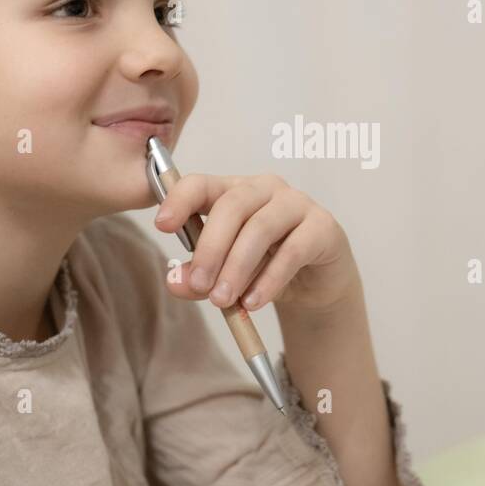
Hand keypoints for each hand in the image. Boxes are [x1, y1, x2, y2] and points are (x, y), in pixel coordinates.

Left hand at [153, 173, 359, 313]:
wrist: (315, 284)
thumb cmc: (264, 268)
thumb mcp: (225, 274)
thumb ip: (199, 276)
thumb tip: (175, 281)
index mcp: (234, 190)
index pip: (202, 183)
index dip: (180, 200)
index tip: (162, 226)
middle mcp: (265, 188)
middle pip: (231, 206)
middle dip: (210, 248)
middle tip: (199, 286)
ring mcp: (297, 203)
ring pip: (260, 228)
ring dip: (237, 267)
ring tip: (223, 301)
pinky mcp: (323, 227)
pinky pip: (293, 251)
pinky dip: (270, 280)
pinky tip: (254, 302)